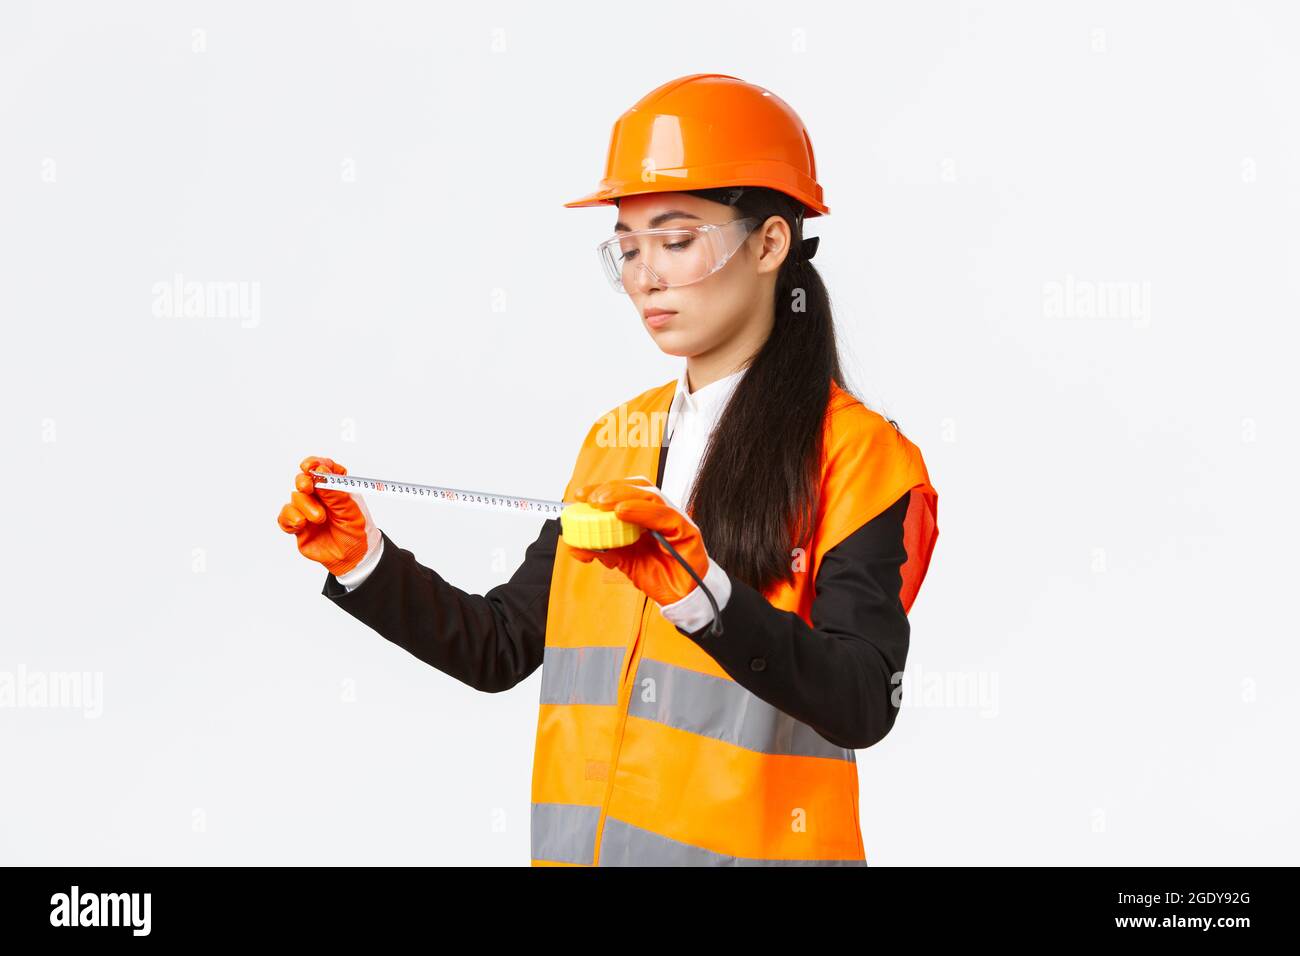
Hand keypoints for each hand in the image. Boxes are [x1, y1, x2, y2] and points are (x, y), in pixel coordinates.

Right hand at [277, 456, 378, 576]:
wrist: (353, 558)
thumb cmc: (357, 532)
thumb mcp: (351, 510)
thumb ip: (335, 493)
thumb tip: (321, 473)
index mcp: (335, 488)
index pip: (323, 468)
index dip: (315, 464)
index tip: (310, 466)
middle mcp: (319, 496)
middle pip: (304, 479)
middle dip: (303, 481)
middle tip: (307, 487)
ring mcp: (307, 510)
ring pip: (295, 498)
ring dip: (305, 506)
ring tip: (319, 518)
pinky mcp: (298, 526)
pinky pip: (284, 517)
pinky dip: (289, 518)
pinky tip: (300, 524)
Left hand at [567, 477, 711, 607]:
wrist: (681, 597)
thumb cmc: (659, 575)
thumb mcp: (623, 561)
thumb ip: (603, 550)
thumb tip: (575, 546)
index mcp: (647, 516)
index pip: (627, 492)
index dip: (603, 489)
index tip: (580, 495)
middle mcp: (661, 513)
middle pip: (638, 488)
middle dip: (612, 489)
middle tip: (590, 498)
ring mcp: (675, 519)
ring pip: (651, 497)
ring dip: (624, 495)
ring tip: (602, 503)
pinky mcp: (687, 531)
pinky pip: (665, 516)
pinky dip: (643, 512)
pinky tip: (622, 512)